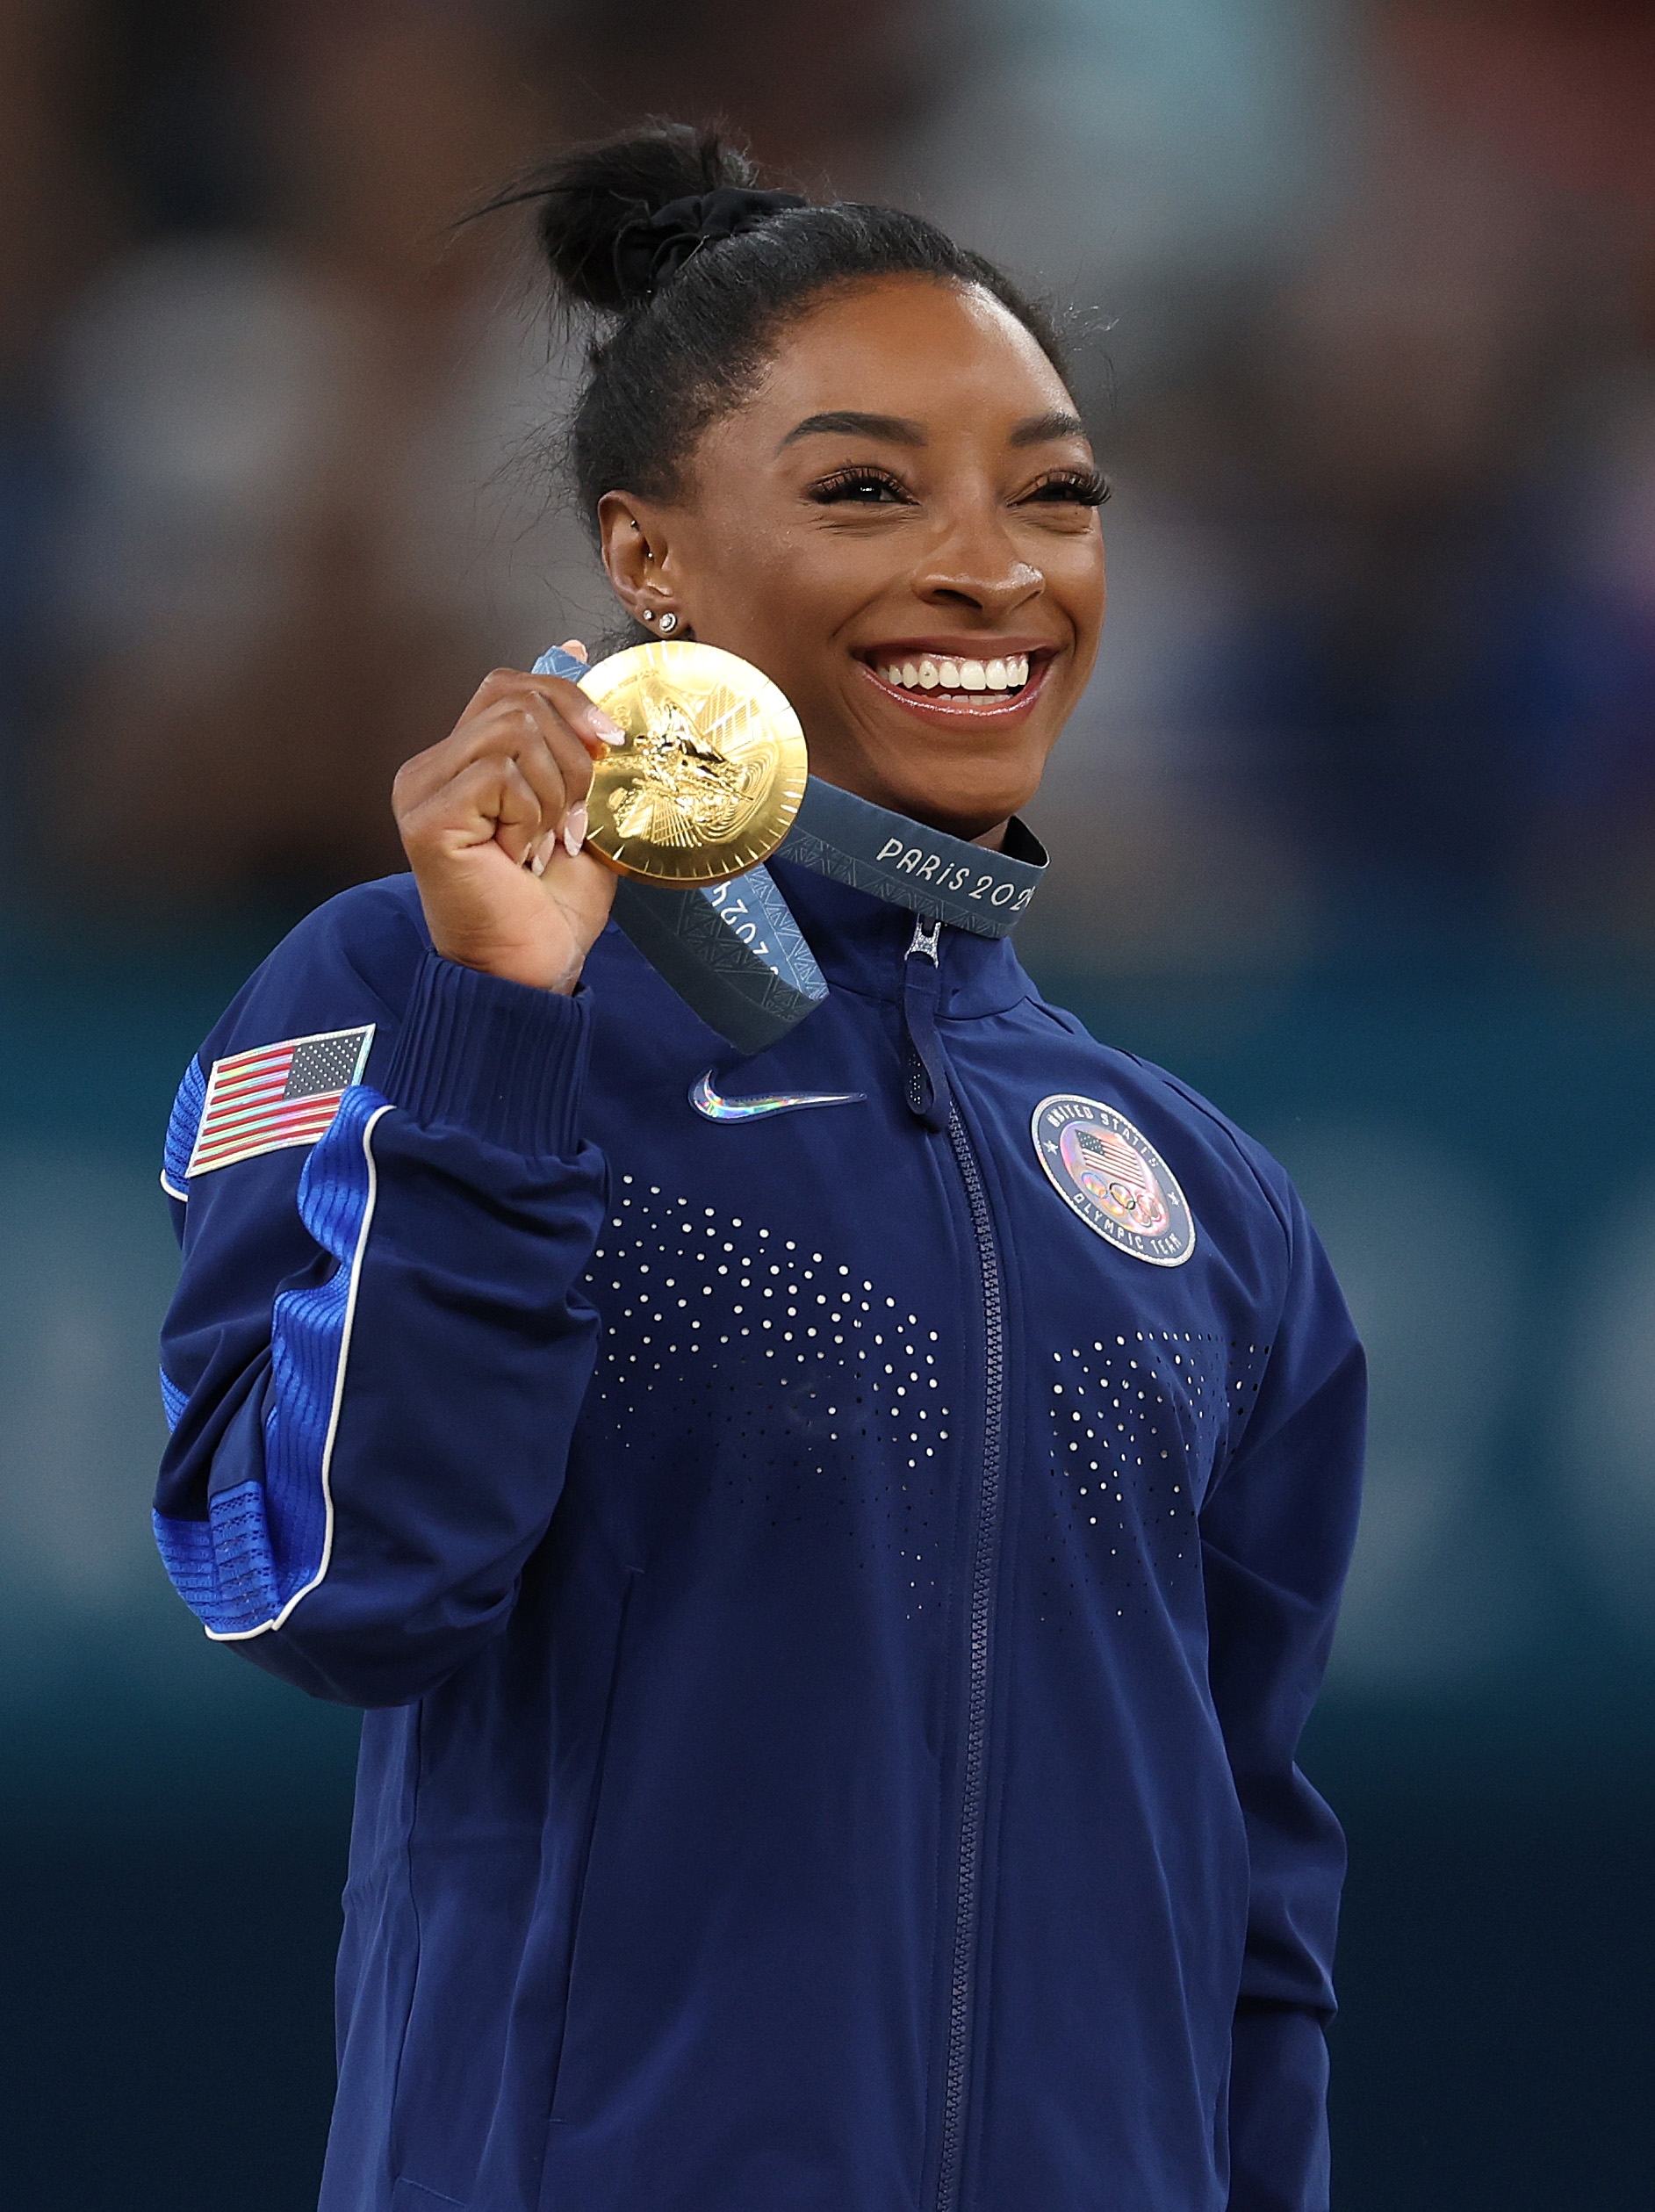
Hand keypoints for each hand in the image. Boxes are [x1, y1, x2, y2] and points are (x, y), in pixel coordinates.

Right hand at [394, 646, 620, 991]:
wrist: (534, 969)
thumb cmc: (550, 904)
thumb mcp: (575, 806)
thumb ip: (570, 742)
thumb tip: (571, 652)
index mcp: (462, 762)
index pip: (508, 686)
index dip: (565, 697)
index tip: (607, 740)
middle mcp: (431, 769)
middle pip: (518, 702)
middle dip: (572, 761)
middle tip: (570, 824)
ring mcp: (421, 791)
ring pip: (514, 733)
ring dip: (554, 793)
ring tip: (545, 844)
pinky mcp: (426, 818)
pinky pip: (501, 776)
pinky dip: (531, 817)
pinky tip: (521, 857)